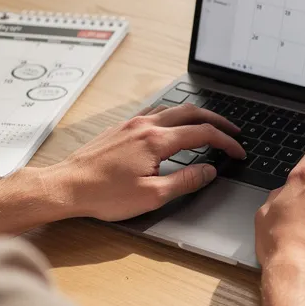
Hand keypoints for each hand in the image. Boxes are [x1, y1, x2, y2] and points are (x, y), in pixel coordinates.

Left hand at [42, 103, 245, 221]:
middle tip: (232, 132)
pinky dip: (173, 116)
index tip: (238, 152)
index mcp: (157, 141)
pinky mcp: (120, 128)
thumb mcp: (152, 196)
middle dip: (216, 120)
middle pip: (191, 112)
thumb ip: (186, 181)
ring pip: (171, 109)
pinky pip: (154, 113)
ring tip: (208, 125)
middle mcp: (145, 125)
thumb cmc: (105, 194)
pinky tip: (173, 126)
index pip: (202, 134)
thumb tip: (209, 171)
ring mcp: (131, 124)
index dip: (226, 143)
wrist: (67, 186)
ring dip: (195, 115)